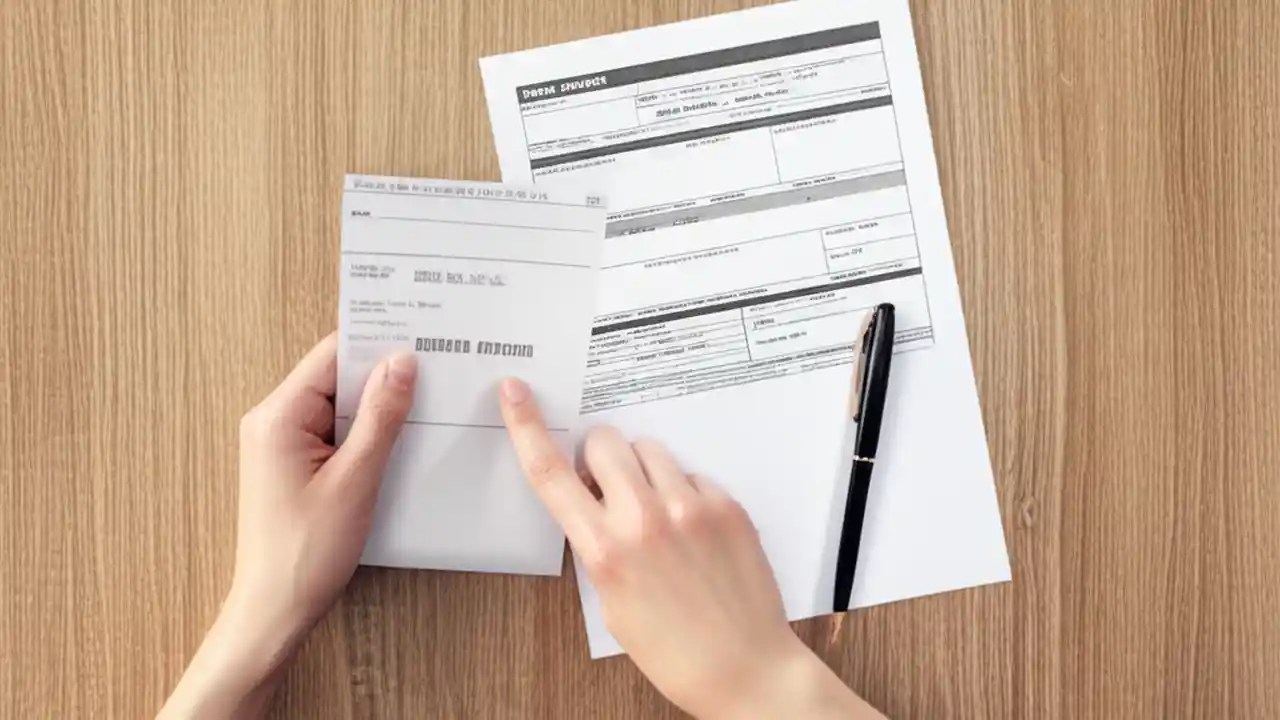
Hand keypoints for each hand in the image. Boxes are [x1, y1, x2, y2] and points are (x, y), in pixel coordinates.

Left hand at [161, 333, 415, 717]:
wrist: (275, 609)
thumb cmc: (306, 552)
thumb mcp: (355, 479)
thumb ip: (380, 417)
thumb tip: (402, 362)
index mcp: (278, 416)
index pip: (332, 354)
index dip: (377, 343)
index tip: (421, 335)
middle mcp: (272, 420)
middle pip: (336, 375)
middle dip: (382, 374)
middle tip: (434, 369)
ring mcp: (280, 441)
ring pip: (339, 403)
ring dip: (377, 406)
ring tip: (422, 405)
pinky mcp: (292, 462)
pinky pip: (334, 430)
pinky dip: (365, 432)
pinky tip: (395, 440)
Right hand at [498, 378, 880, 719]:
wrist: (745, 668)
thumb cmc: (674, 650)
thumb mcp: (612, 602)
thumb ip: (598, 545)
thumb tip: (595, 502)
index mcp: (605, 550)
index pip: (551, 474)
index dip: (526, 426)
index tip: (515, 392)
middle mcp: (645, 519)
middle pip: (604, 442)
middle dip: (600, 457)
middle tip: (609, 486)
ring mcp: (690, 508)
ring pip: (649, 449)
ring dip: (643, 470)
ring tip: (659, 514)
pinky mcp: (728, 506)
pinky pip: (692, 474)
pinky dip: (685, 492)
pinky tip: (694, 532)